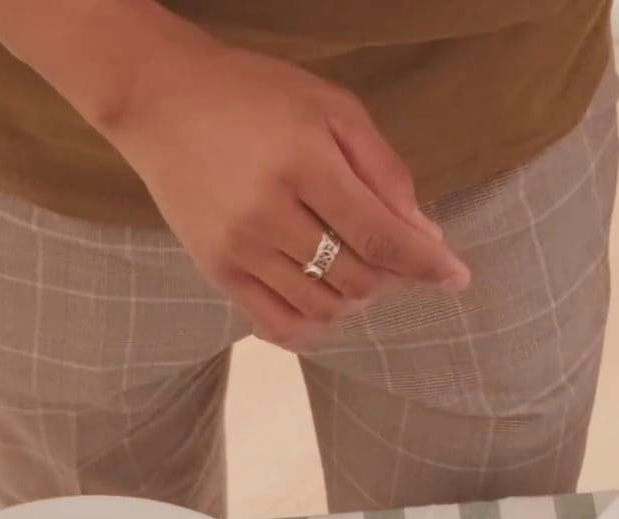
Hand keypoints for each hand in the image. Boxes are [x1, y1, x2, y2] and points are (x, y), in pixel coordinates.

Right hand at [97, 25, 467, 346]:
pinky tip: (325, 302)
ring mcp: (238, 248)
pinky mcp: (216, 270)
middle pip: (356, 279)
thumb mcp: (331, 109)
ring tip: (357, 271)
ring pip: (322, 308)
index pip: (381, 236)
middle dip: (391, 278)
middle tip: (394, 256)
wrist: (162, 102)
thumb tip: (425, 235)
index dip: (426, 265)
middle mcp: (269, 214)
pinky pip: (277, 324)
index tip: (456, 278)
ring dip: (355, 301)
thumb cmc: (255, 95)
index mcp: (304, 164)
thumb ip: (383, 169)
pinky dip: (314, 325)